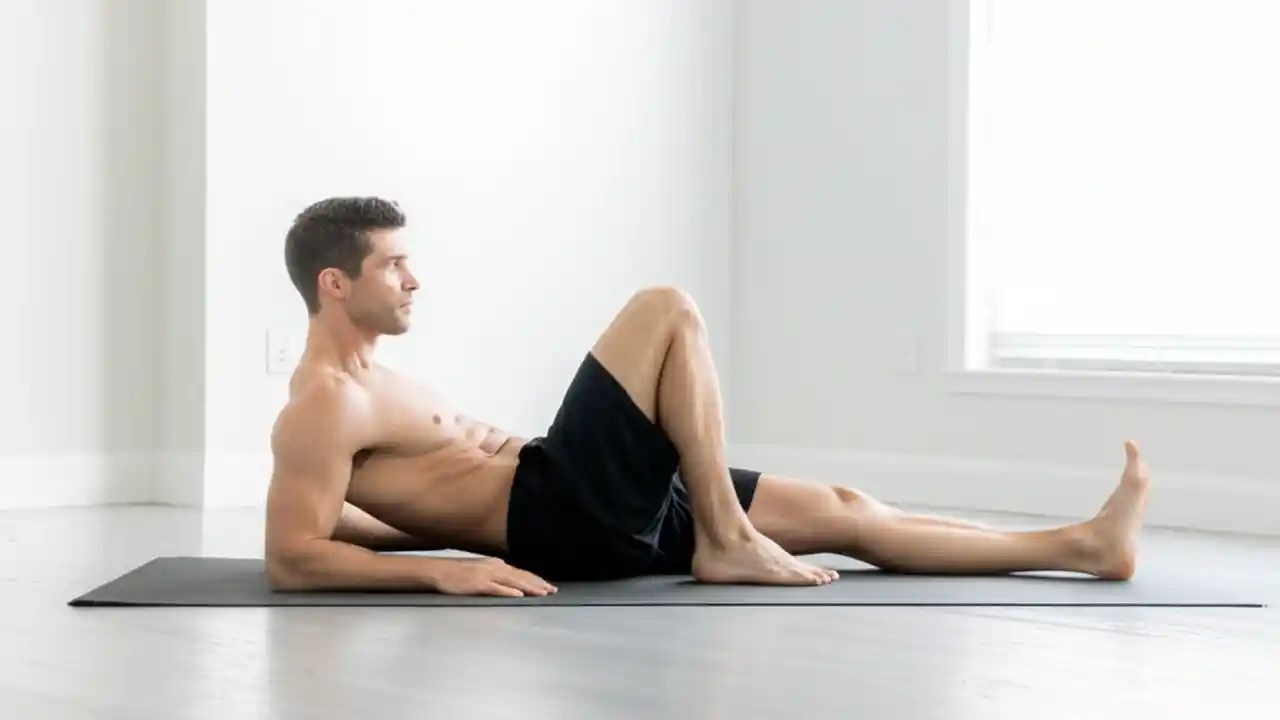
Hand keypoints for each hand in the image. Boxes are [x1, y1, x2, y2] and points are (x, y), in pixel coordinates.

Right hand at [434, 557, 557, 597]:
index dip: (535, 579)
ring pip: (514, 582)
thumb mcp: (482, 570)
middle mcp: (495, 568)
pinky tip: (519, 595)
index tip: (547, 586)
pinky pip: (497, 588)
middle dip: (538, 584)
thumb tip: (510, 582)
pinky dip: (509, 592)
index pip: (521, 573)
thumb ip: (496, 574)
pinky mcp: (479, 584)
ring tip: (542, 593)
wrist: (440, 572)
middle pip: (521, 576)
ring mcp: (488, 575)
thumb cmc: (460, 573)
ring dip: (529, 587)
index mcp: (496, 565)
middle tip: (552, 591)